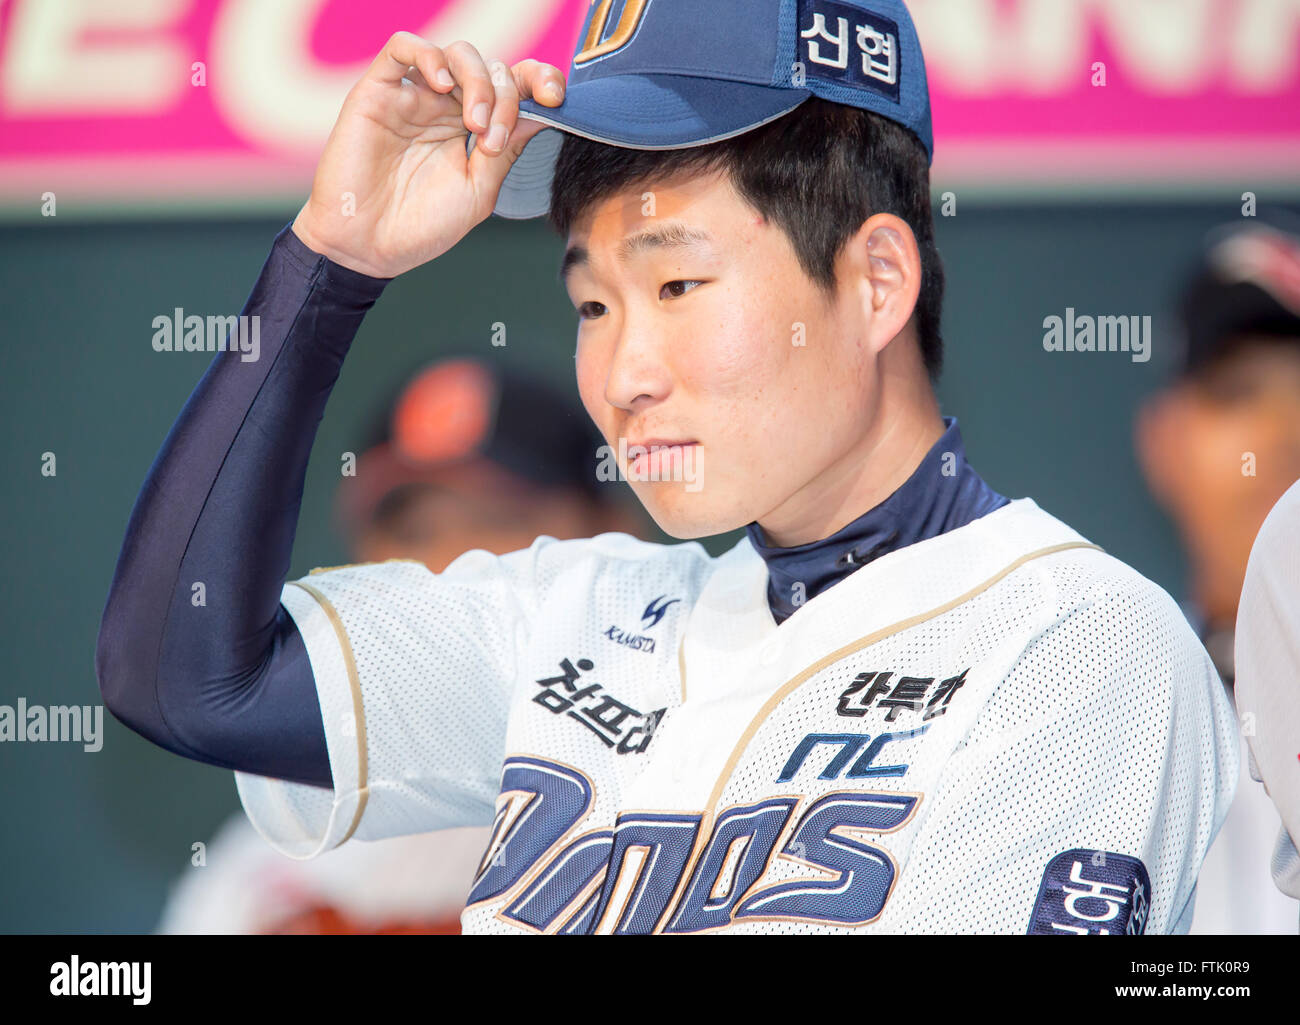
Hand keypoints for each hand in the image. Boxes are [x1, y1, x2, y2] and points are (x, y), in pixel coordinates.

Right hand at [291, 31, 564, 278]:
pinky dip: (429, 56)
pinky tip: (441, 87)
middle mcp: (446, 108)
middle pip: (490, 68)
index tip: (555, 99)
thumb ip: (506, 152)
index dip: (540, 79)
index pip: (514, 86)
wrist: (367, 247)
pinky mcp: (377, 93)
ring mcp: (413, 98)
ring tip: (473, 124)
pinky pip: (402, 47)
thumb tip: (541, 114)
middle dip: (504, 96)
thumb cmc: (421, 226)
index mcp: (473, 129)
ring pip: (456, 53)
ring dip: (477, 80)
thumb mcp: (478, 191)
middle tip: (493, 140)